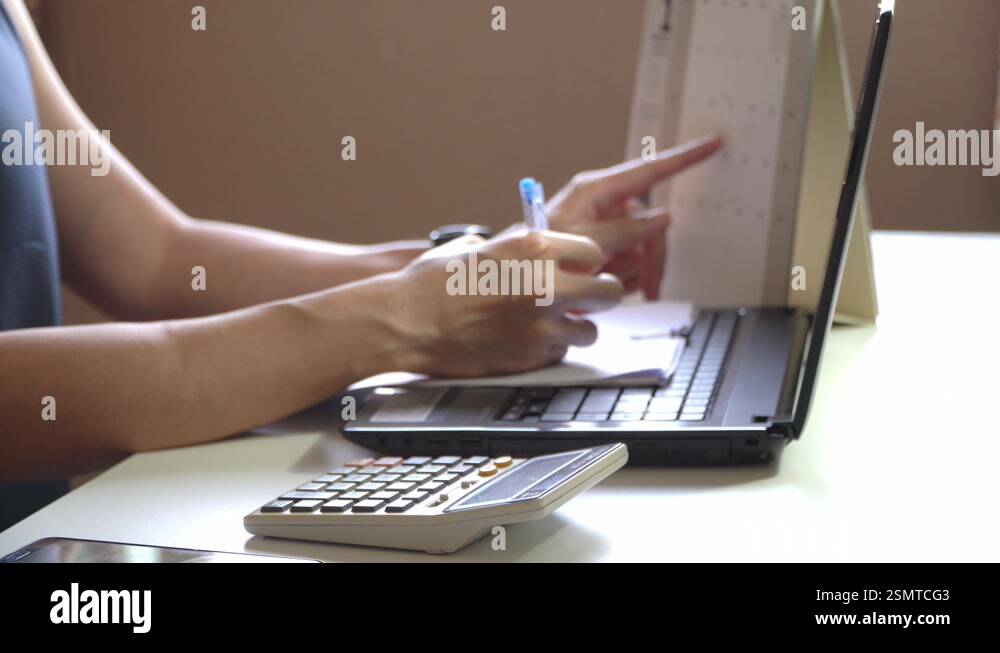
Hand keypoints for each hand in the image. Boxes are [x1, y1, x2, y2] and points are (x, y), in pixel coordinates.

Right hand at [384, 230, 622, 377]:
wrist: (406, 323)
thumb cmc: (433, 284)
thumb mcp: (479, 247)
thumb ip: (521, 251)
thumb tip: (544, 255)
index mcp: (534, 248)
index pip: (595, 253)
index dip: (587, 263)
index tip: (579, 269)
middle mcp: (545, 284)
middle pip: (609, 292)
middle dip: (599, 295)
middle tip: (585, 299)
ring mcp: (541, 325)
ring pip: (590, 330)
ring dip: (575, 327)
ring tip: (548, 323)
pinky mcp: (531, 356)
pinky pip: (559, 353)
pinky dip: (549, 349)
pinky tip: (524, 339)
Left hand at [545, 135, 721, 298]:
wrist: (518, 282)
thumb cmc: (540, 254)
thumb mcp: (583, 242)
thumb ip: (624, 231)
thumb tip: (660, 218)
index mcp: (598, 191)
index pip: (650, 170)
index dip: (684, 158)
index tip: (712, 143)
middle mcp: (606, 205)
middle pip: (652, 224)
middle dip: (650, 256)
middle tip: (648, 283)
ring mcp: (609, 228)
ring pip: (645, 249)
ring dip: (632, 272)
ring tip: (607, 283)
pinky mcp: (609, 249)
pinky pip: (634, 265)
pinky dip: (626, 281)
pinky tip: (608, 286)